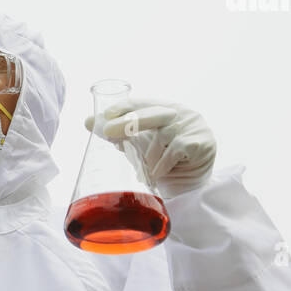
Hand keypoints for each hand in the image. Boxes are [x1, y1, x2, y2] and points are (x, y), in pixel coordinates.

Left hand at [84, 97, 216, 197]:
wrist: (191, 186)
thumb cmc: (162, 162)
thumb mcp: (138, 146)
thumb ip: (117, 134)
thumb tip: (87, 122)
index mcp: (163, 109)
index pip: (141, 103)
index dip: (123, 107)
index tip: (105, 116)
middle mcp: (180, 113)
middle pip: (152, 114)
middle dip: (127, 122)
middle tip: (107, 132)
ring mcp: (194, 126)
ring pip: (162, 136)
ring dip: (149, 156)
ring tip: (145, 170)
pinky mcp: (202, 142)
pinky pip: (175, 150)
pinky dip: (162, 165)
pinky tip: (157, 174)